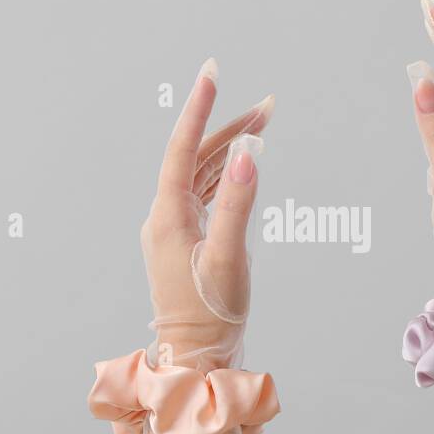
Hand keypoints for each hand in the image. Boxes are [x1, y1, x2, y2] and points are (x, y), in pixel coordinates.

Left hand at [141, 59, 271, 371]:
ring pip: (201, 176)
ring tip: (265, 126)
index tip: (212, 74)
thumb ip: (238, 201)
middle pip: (194, 158)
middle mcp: (165, 218)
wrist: (197, 358)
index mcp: (167, 216)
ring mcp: (174, 230)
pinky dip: (226, 176)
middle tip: (268, 105)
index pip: (181, 149)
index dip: (199, 110)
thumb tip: (248, 151)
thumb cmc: (212, 314)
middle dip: (228, 127)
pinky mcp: (187, 242)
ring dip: (230, 150)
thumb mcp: (229, 255)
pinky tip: (245, 167)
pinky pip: (204, 195)